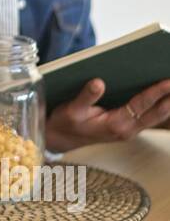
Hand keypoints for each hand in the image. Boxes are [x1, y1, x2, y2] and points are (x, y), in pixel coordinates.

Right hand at [46, 77, 169, 151]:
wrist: (61, 140)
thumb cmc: (66, 123)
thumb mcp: (71, 109)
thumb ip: (85, 97)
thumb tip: (98, 82)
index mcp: (115, 124)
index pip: (141, 105)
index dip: (156, 93)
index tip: (168, 81)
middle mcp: (126, 129)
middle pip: (156, 113)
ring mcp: (129, 130)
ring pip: (156, 117)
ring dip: (168, 104)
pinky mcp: (128, 128)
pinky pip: (150, 118)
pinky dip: (160, 107)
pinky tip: (165, 96)